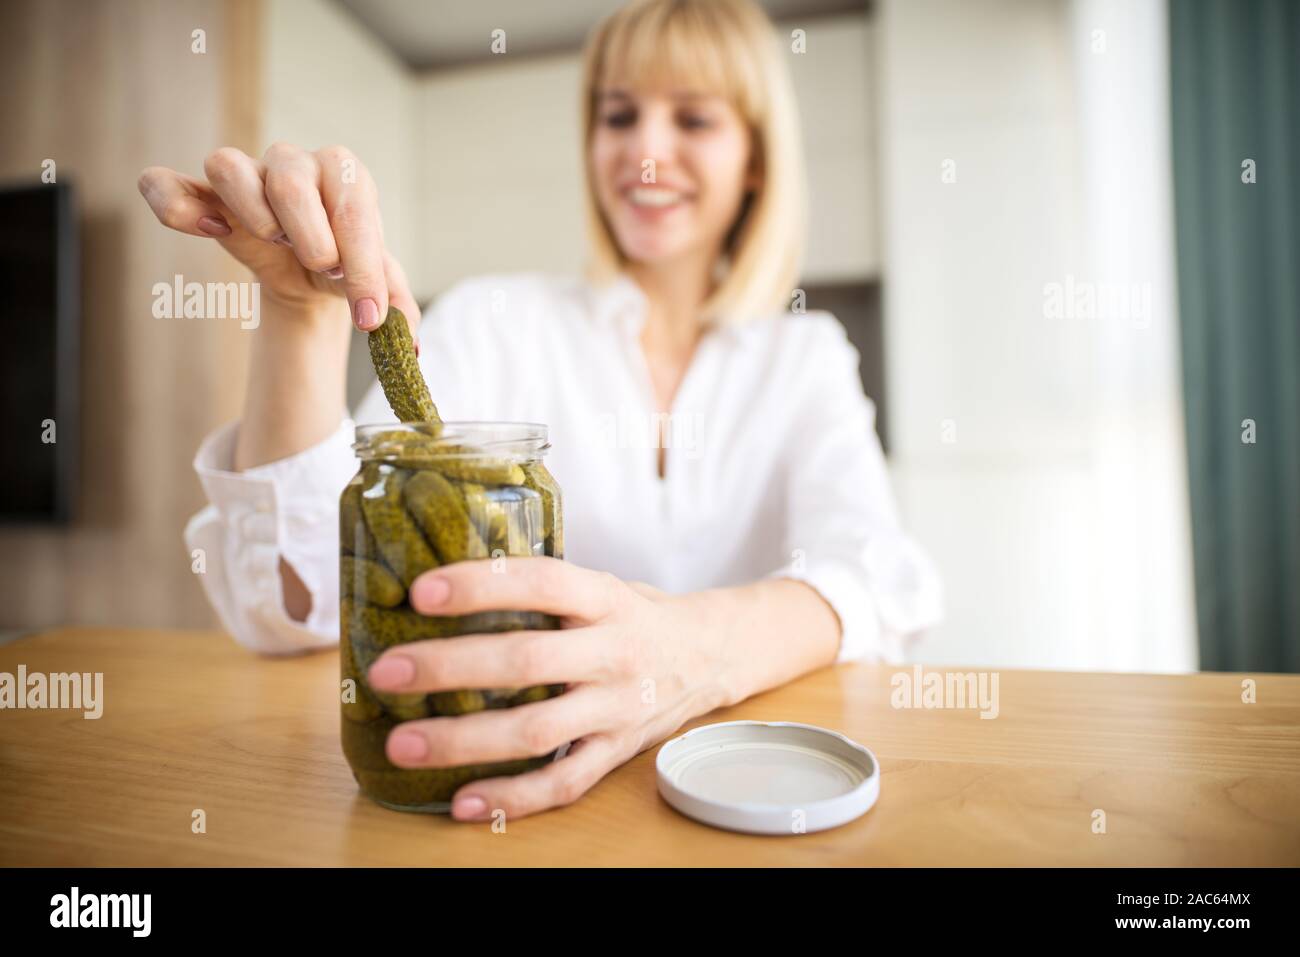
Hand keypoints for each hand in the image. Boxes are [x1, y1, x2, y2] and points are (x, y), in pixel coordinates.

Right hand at [137, 143, 418, 333]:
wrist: (310, 267)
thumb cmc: (347, 265)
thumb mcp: (378, 285)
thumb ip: (394, 305)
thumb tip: (409, 344)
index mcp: (346, 177)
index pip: (353, 211)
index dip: (364, 268)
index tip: (369, 316)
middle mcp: (295, 165)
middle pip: (290, 179)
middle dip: (311, 234)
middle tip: (323, 266)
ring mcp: (247, 176)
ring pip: (228, 166)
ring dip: (252, 211)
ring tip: (275, 242)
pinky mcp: (204, 197)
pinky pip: (168, 186)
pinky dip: (174, 203)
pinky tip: (208, 232)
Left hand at [365, 557, 729, 820]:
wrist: (712, 654)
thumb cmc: (634, 615)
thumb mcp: (600, 585)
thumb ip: (540, 588)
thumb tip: (442, 578)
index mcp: (606, 599)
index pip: (542, 582)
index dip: (482, 586)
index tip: (421, 591)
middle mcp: (615, 652)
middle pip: (528, 661)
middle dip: (451, 667)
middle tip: (388, 670)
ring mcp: (617, 708)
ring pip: (537, 731)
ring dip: (464, 740)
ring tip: (402, 744)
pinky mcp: (617, 752)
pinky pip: (564, 783)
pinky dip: (512, 798)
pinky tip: (461, 801)